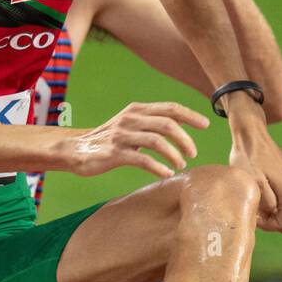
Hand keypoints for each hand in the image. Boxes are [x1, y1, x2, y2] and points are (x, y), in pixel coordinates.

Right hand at [63, 101, 209, 178]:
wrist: (75, 151)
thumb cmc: (106, 140)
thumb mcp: (129, 125)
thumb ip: (150, 124)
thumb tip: (179, 127)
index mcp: (136, 110)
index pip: (170, 108)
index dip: (190, 116)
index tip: (206, 125)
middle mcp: (130, 119)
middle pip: (167, 124)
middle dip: (185, 139)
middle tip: (193, 153)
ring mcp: (122, 136)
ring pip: (158, 141)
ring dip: (174, 154)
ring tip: (181, 164)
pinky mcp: (115, 153)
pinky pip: (143, 159)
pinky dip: (159, 167)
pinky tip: (167, 173)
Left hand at [227, 112, 281, 231]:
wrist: (252, 136)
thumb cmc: (247, 160)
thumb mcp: (252, 185)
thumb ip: (265, 204)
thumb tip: (273, 214)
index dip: (267, 225)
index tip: (254, 214)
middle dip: (273, 219)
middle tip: (256, 210)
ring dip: (277, 210)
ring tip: (260, 201)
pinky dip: (281, 199)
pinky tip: (267, 191)